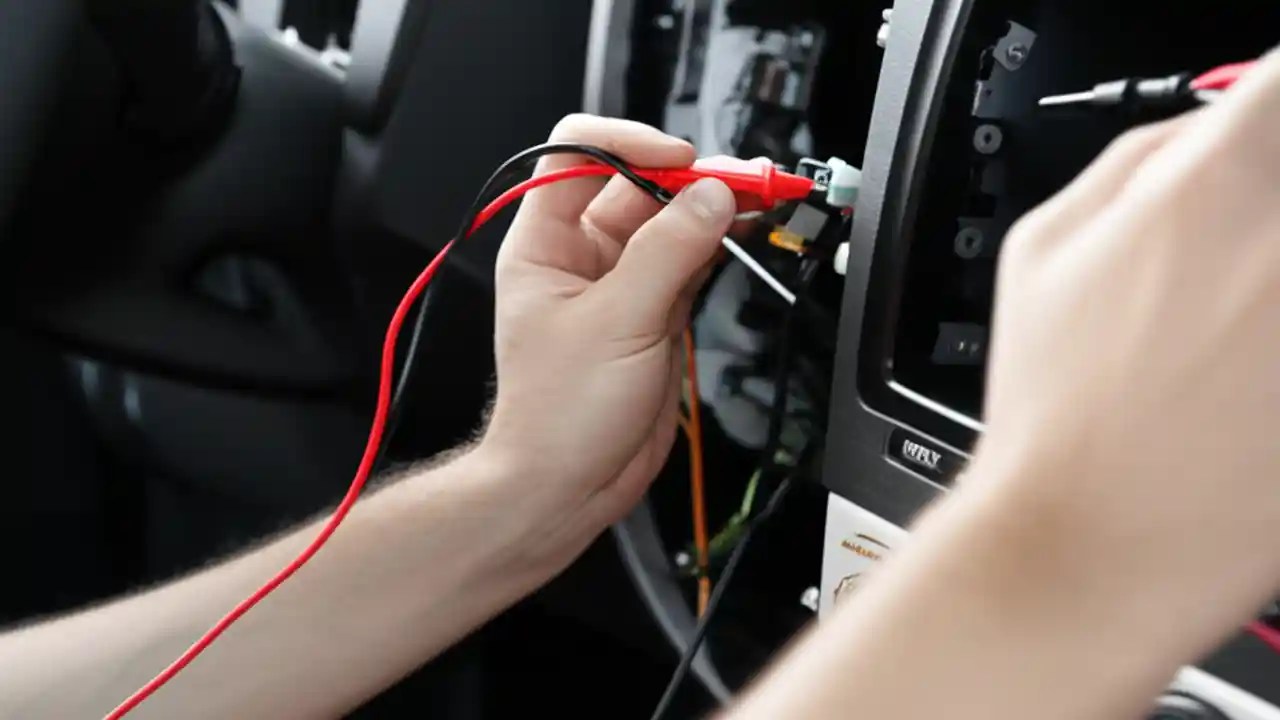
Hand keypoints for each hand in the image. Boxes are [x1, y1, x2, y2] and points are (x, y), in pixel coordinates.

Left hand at [478, 115, 734, 568]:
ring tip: (759, 197)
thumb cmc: (560, 417)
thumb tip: (711, 199)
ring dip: (714, 207)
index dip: (629, 143)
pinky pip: (691, 259)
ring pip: (672, 221)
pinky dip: (721, 244)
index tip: (680, 160)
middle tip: (742, 182)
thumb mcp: (616, 324)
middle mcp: (581, 256)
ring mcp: (622, 283)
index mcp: (546, 244)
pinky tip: (749, 229)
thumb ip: (668, 255)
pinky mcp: (655, 311)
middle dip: (690, 176)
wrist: (569, 486)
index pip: (579, 154)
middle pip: (638, 184)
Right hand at [973, 51, 1279, 658]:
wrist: (1092, 545)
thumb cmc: (1053, 408)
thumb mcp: (1038, 251)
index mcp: (1210, 185)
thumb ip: (1133, 160)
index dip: (1269, 103)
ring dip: (1278, 275)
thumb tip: (1205, 127)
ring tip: (1242, 324)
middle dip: (1273, 201)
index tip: (1262, 129)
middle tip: (1239, 249)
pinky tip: (1253, 375)